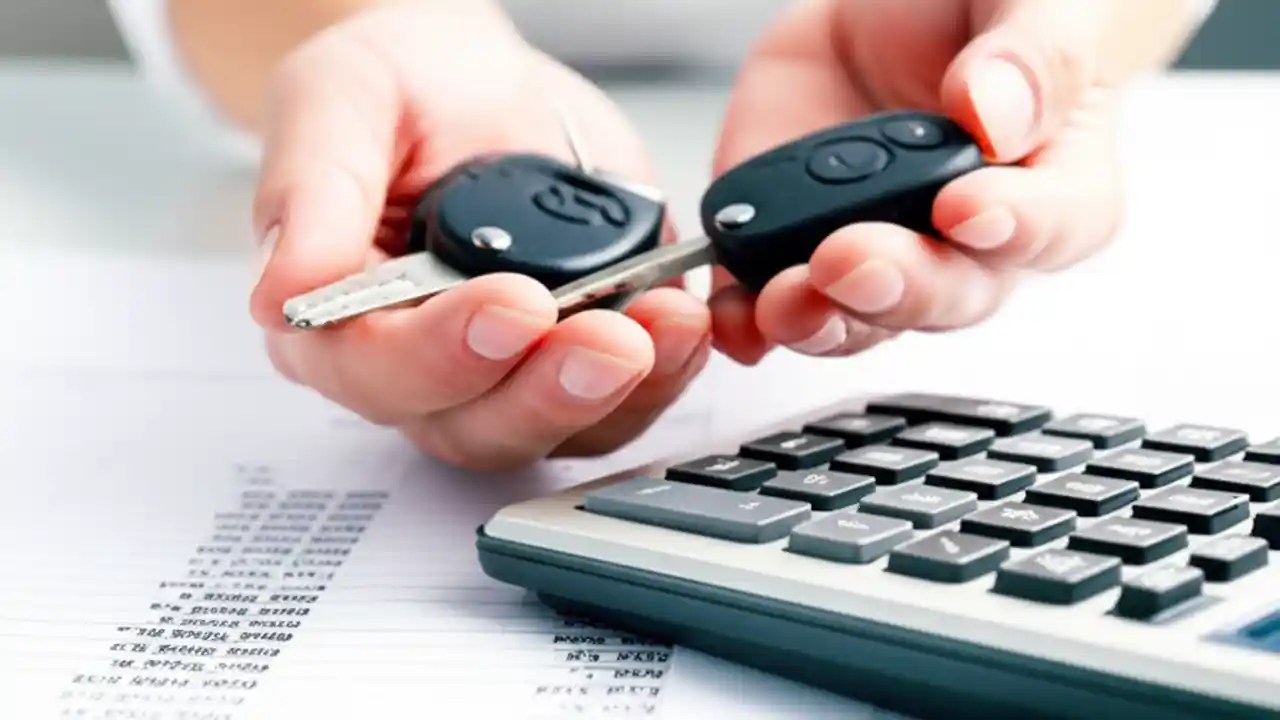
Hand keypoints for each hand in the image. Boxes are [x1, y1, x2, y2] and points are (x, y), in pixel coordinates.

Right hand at [250, 2, 710, 470]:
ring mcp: (501, 378)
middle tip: (611, 341)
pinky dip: (664, 375)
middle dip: (549, 389)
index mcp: (335, 319)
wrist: (477, 91)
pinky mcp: (572, 366)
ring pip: (554, 428)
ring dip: (621, 393)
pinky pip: (621, 404)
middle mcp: (417, 370)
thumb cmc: (401, 94)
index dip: (445, 354)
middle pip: (473, 423)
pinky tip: (683, 323)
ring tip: (668, 326)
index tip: (515, 306)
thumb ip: (312, 190)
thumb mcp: (340, 100)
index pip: (375, 370)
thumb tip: (285, 290)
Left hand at [709, 0, 1202, 361]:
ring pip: (860, 319)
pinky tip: (733, 317)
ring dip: (820, 317)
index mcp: (1049, 185)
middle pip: (947, 294)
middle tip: (849, 258)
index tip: (964, 207)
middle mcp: (965, 246)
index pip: (1054, 228)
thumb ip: (1032, 55)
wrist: (889, 13)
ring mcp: (878, 257)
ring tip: (783, 298)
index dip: (1014, 227)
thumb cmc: (976, 17)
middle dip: (895, 285)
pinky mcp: (798, 254)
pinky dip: (746, 319)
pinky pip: (773, 307)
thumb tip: (995, 116)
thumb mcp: (1029, 2)